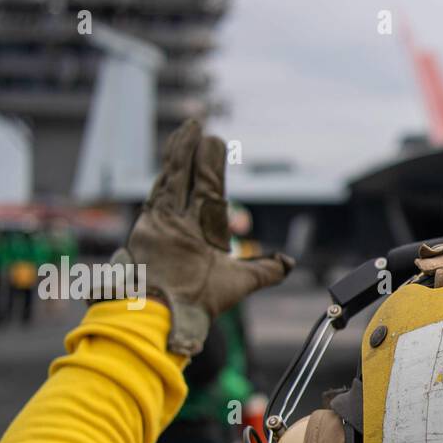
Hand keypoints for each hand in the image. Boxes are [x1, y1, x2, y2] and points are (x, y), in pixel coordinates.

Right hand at [114, 119, 293, 353]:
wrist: (170, 315)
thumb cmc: (200, 305)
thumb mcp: (242, 282)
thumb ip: (266, 270)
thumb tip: (288, 263)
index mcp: (202, 235)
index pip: (211, 196)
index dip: (213, 173)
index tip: (217, 150)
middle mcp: (183, 225)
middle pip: (193, 182)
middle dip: (200, 158)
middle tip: (208, 133)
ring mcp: (167, 220)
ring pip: (178, 178)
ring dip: (186, 152)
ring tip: (195, 127)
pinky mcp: (154, 219)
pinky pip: (165, 183)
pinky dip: (173, 161)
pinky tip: (181, 141)